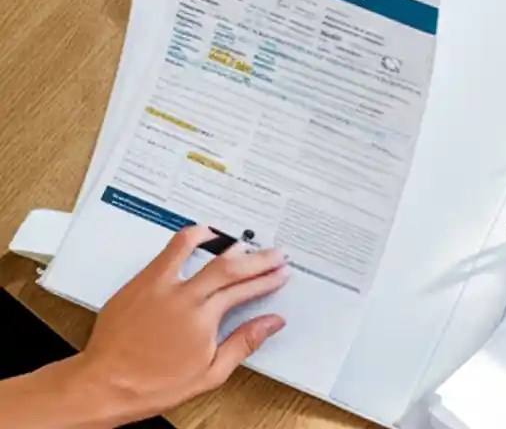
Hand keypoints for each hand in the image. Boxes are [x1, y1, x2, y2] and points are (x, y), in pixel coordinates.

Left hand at [75, 226, 289, 422]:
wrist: (105, 386)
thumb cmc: (153, 385)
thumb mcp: (210, 374)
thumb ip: (244, 343)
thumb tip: (271, 323)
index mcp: (202, 318)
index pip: (244, 290)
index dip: (267, 280)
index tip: (280, 274)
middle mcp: (182, 296)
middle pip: (229, 266)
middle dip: (257, 258)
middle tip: (274, 254)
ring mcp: (158, 286)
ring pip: (194, 248)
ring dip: (220, 240)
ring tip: (238, 238)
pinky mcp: (138, 284)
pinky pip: (165, 253)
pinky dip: (184, 241)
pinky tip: (194, 239)